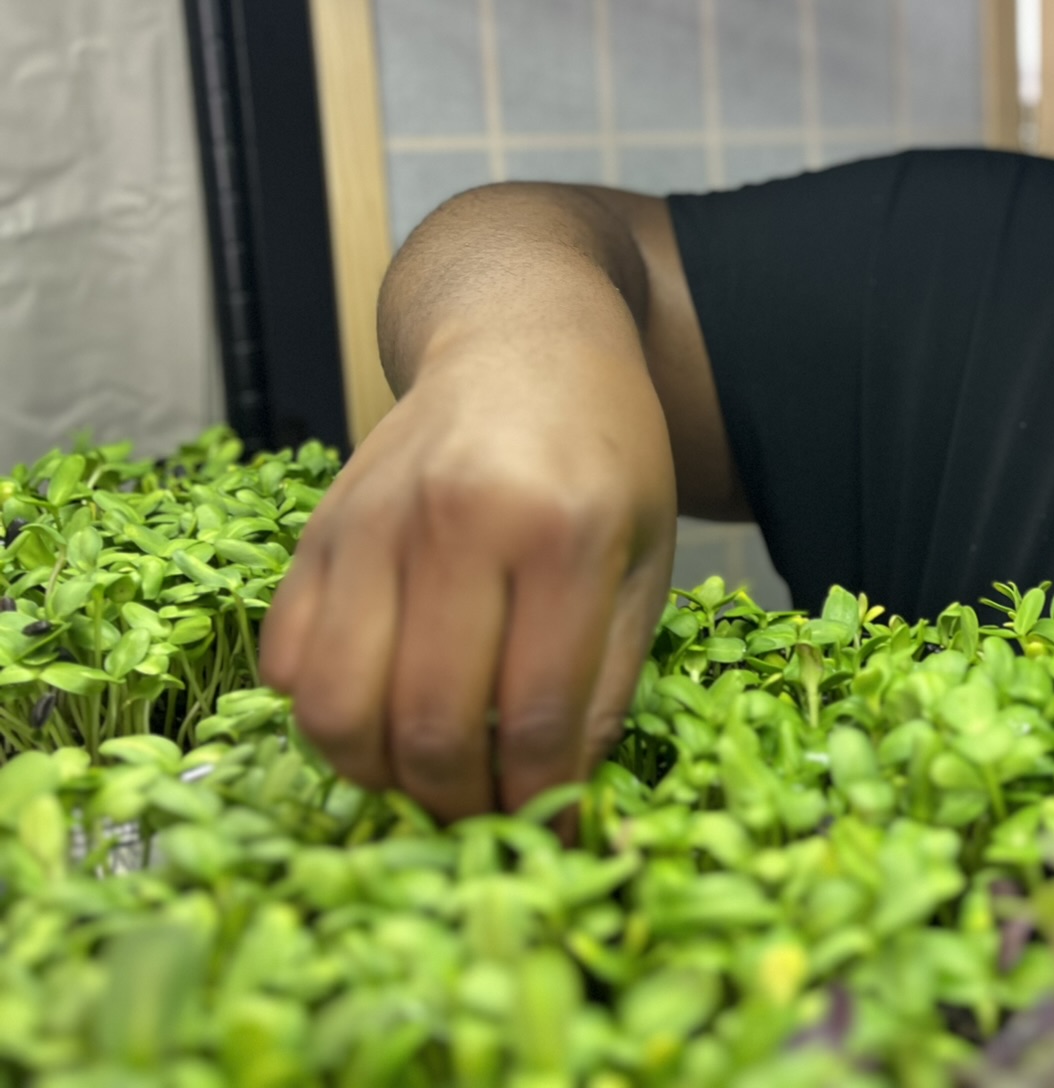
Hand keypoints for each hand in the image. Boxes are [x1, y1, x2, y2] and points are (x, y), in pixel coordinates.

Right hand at [259, 340, 677, 821]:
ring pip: (335, 707)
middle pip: (426, 723)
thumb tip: (567, 798)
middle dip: (457, 802)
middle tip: (486, 815)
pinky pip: (286, 660)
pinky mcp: (317, 530)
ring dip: (377, 773)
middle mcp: (454, 523)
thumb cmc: (606, 455)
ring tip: (428, 773)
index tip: (550, 831)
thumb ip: (609, 678)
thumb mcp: (646, 558)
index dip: (537, 797)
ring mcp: (371, 524)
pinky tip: (381, 707)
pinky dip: (323, 712)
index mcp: (559, 532)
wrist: (526, 343)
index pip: (532, 712)